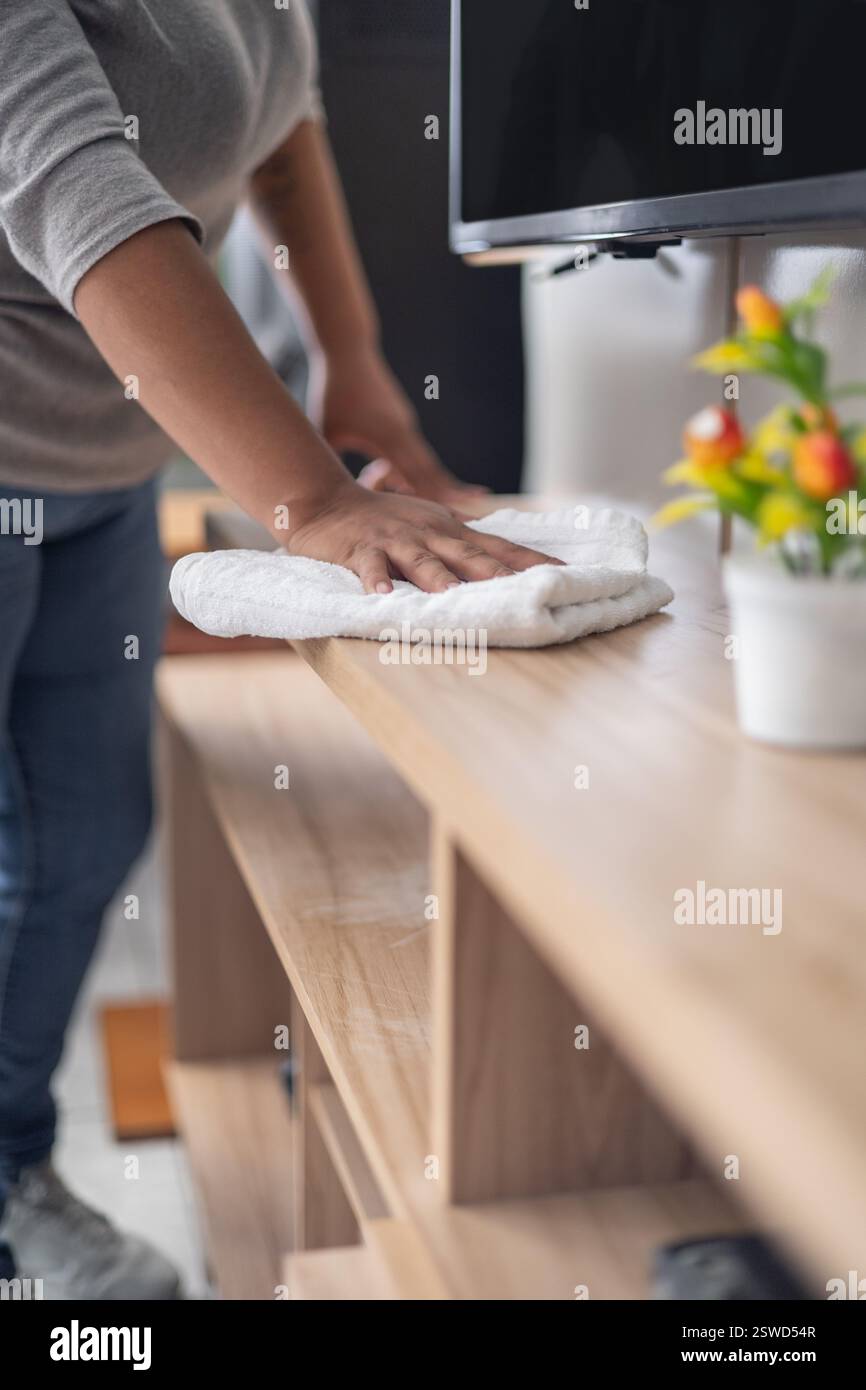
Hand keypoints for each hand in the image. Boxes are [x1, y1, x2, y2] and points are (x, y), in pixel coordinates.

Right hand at [287, 481, 558, 593]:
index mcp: (450, 530)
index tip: (567, 573)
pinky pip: (370, 568)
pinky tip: (381, 598)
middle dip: (501, 575)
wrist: (326, 502)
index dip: (532, 560)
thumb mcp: (431, 522)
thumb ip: (465, 539)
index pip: (500, 546)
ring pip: (423, 562)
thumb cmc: (383, 518)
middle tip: (530, 592)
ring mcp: (396, 541)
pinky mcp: (361, 550)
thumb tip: (503, 552)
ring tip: (457, 599)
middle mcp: (429, 533)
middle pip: (471, 556)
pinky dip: (376, 582)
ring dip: (440, 580)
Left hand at [317, 348, 486, 504]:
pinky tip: (428, 486)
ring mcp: (406, 426)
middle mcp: (404, 432)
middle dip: (450, 492)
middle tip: (472, 513)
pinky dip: (423, 470)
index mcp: (387, 437)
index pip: (413, 474)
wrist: (349, 351)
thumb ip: (331, 463)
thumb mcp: (326, 430)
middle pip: (430, 469)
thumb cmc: (333, 391)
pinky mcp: (403, 422)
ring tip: (465, 502)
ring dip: (439, 483)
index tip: (449, 512)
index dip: (430, 496)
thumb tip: (328, 492)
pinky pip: (416, 452)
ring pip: (425, 462)